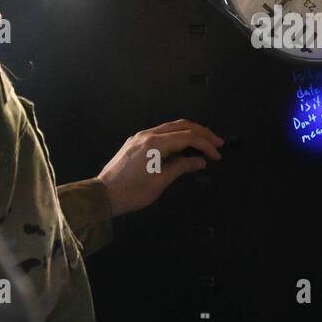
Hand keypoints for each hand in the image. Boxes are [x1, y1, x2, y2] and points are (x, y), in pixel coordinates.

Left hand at [97, 119, 222, 215]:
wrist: (103, 195)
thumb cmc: (132, 192)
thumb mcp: (160, 182)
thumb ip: (182, 167)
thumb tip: (200, 161)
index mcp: (155, 144)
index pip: (188, 137)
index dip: (206, 144)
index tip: (217, 155)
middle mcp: (148, 134)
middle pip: (182, 125)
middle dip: (202, 133)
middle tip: (217, 143)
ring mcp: (140, 136)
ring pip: (171, 127)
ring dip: (190, 133)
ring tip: (204, 143)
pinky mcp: (136, 141)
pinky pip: (161, 133)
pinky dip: (177, 136)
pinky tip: (183, 146)